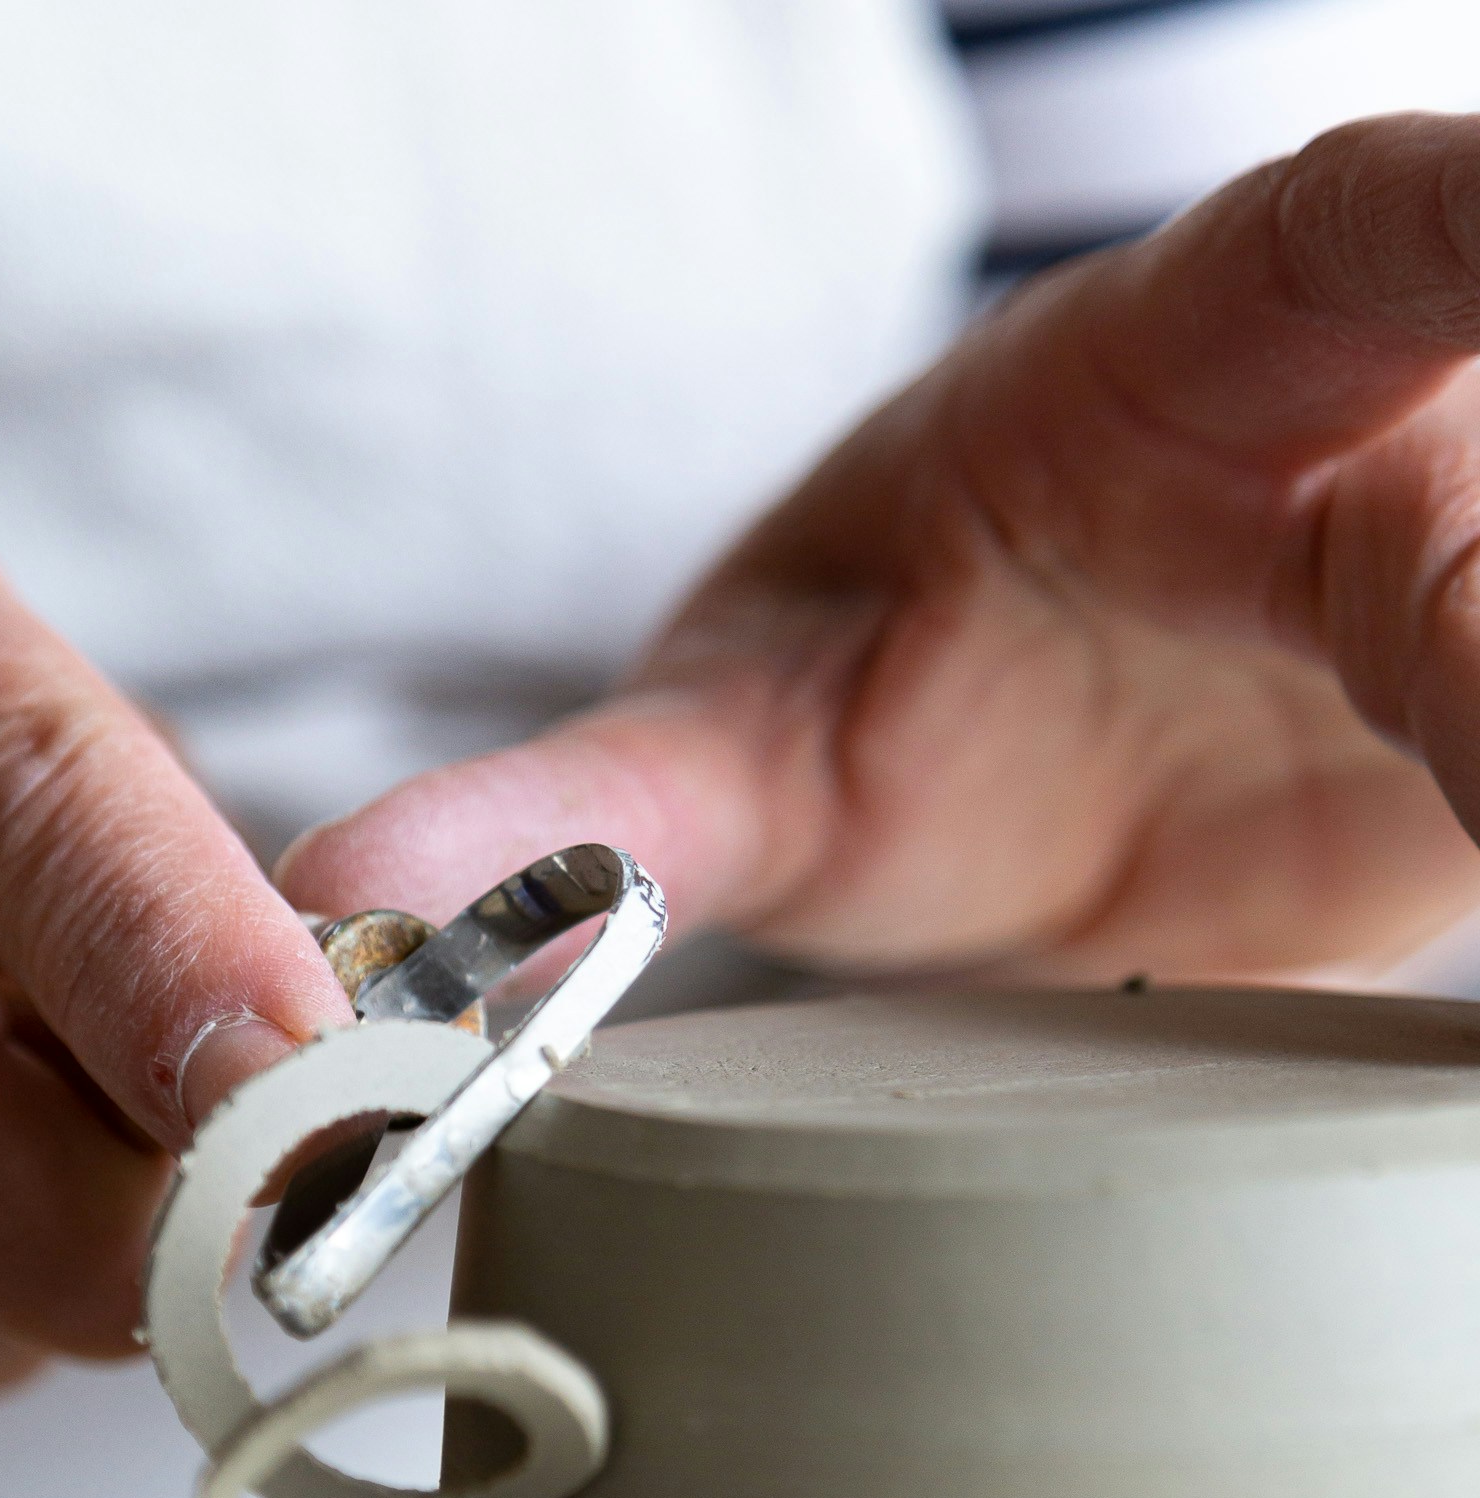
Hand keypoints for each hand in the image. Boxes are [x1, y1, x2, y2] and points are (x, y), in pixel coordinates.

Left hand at [281, 113, 1479, 989]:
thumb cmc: (863, 678)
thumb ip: (593, 807)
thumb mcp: (731, 736)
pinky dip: (1470, 984)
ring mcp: (1445, 623)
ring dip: (1479, 767)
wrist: (993, 767)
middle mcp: (1362, 473)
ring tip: (1439, 914)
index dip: (1451, 223)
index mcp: (1187, 375)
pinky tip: (1452, 1057)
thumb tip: (348, 888)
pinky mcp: (1463, 787)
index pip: (1347, 240)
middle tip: (1468, 763)